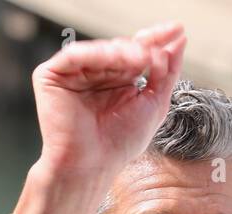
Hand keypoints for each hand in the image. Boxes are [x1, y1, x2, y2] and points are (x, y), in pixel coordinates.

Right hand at [32, 21, 187, 180]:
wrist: (91, 166)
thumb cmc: (118, 144)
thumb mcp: (154, 104)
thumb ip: (167, 72)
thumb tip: (180, 40)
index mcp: (116, 80)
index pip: (136, 52)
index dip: (157, 40)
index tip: (178, 30)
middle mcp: (94, 74)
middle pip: (120, 48)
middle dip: (142, 48)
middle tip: (157, 55)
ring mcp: (72, 74)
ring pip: (100, 50)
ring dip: (124, 51)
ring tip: (142, 59)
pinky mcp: (51, 76)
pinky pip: (75, 55)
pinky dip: (97, 54)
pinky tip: (117, 60)